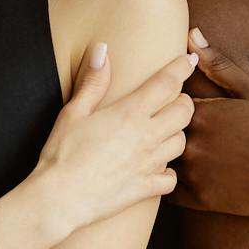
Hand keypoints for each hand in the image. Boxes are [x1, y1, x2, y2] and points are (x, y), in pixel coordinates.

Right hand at [30, 35, 198, 236]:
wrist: (60, 198)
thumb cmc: (62, 153)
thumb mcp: (73, 112)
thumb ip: (93, 81)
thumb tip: (102, 50)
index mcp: (129, 113)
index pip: (166, 83)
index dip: (181, 67)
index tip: (188, 60)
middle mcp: (146, 136)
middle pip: (184, 112)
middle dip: (184, 101)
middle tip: (175, 98)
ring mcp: (149, 164)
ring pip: (181, 143)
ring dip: (176, 133)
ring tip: (165, 129)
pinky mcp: (146, 188)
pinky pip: (171, 178)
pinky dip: (169, 171)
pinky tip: (158, 167)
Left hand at [169, 26, 248, 216]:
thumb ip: (218, 65)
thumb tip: (192, 35)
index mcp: (200, 113)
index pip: (165, 102)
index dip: (172, 104)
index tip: (180, 107)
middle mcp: (190, 142)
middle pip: (160, 132)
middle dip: (164, 130)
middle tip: (176, 132)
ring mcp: (193, 173)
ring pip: (162, 162)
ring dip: (166, 157)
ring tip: (180, 156)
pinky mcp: (199, 200)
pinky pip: (170, 192)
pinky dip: (172, 184)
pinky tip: (188, 178)